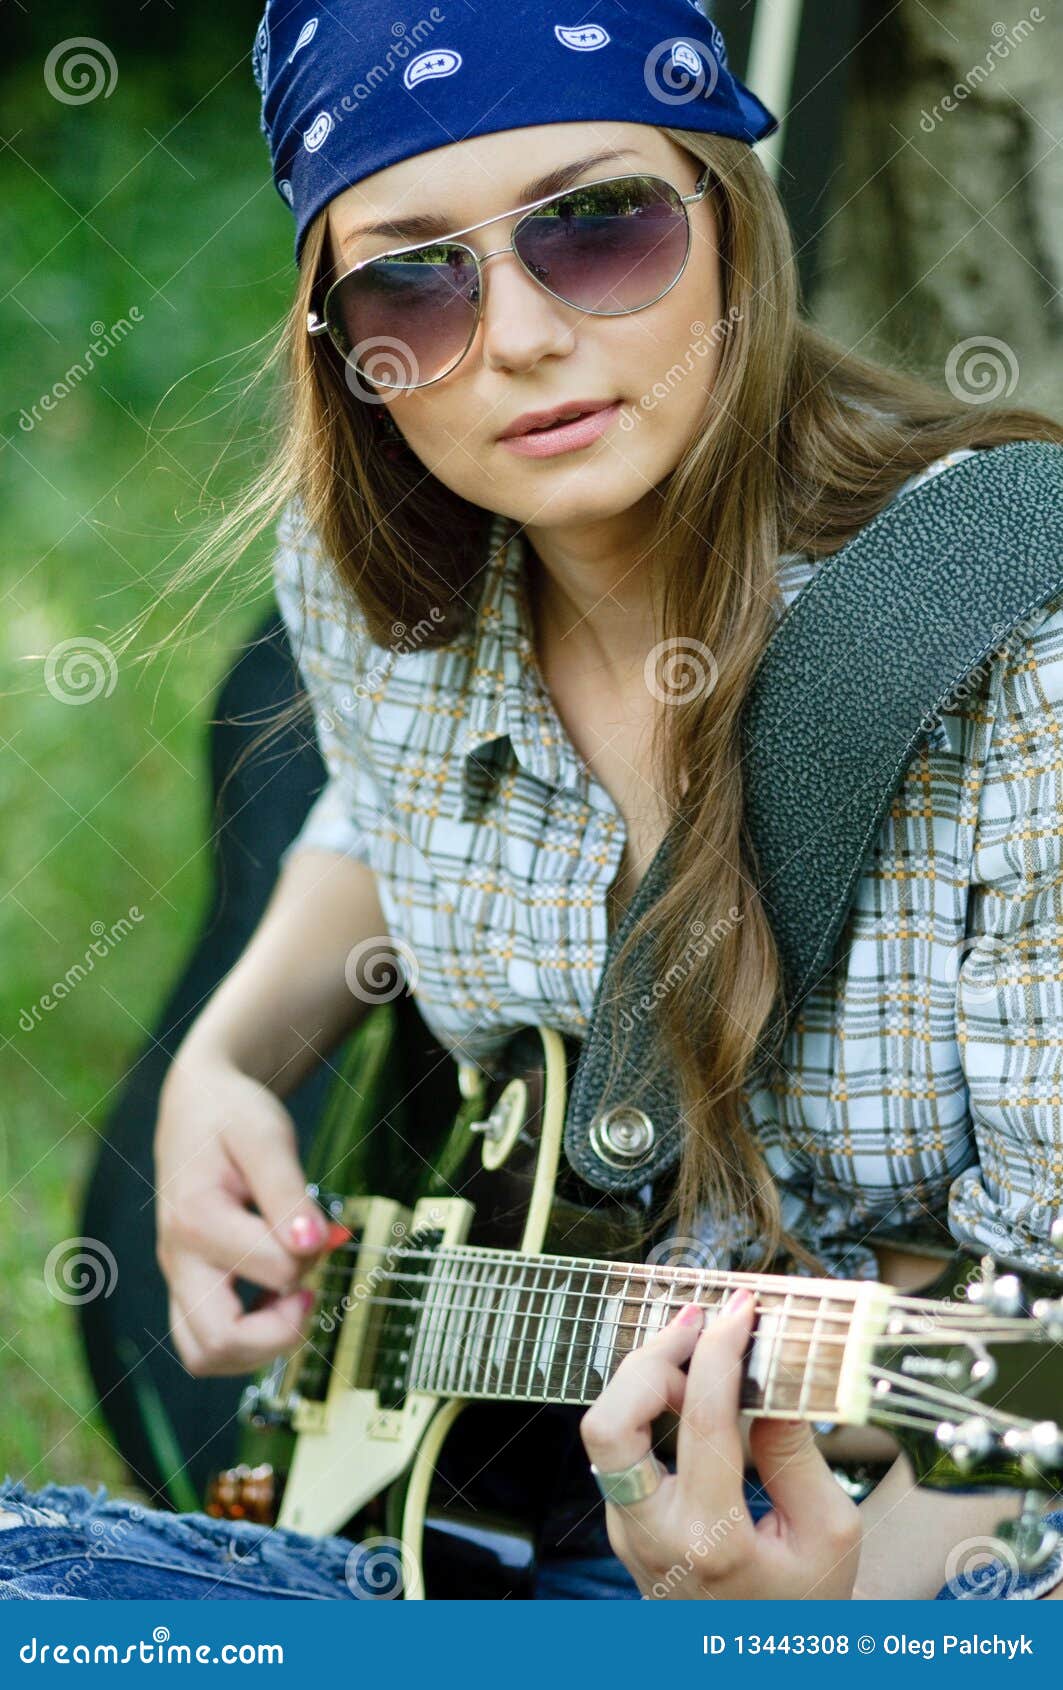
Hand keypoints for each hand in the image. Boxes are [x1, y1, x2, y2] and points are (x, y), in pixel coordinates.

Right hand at [154, 1054, 333, 1374]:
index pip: (272, 1271)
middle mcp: (179, 1258)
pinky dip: (246, 1340)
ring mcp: (179, 1277)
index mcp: (196, 1217)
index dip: (311, 1256)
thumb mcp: (266, 1136)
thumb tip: (314, 1246)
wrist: (196, 1106)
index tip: (323, 1230)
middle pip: (218, 1342)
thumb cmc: (231, 1116)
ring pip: (206, 1355)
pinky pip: (205, 1343)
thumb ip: (289, 1192)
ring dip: (260, 1346)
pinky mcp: (187, 1285)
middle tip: (309, 1290)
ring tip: (292, 1298)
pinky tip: (276, 1299)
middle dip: (281, 1331)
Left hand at [579, 1289, 861, 1599]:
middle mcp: (653, 1535)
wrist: (760, 1665)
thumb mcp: (830, 1533)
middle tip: (699, 1325)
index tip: (744, 1308)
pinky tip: (685, 1383)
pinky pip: (620, 1444)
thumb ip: (797, 1450)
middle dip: (651, 1358)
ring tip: (695, 1346)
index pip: (702, 1420)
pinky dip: (647, 1400)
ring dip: (645, 1374)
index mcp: (712, 1540)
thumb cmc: (803, 1607)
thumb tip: (772, 1369)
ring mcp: (627, 1530)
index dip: (721, 1349)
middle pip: (610, 1424)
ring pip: (604, 1429)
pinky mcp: (621, 1520)